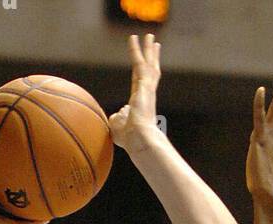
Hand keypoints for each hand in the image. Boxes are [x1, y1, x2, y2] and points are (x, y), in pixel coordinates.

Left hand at [109, 33, 161, 153]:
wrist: (138, 138)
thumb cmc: (128, 138)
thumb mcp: (118, 126)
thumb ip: (118, 117)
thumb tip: (120, 112)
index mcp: (141, 103)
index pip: (142, 83)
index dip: (143, 73)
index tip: (147, 65)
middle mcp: (146, 94)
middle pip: (150, 71)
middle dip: (152, 57)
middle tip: (154, 43)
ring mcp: (147, 89)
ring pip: (148, 64)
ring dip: (148, 49)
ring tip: (149, 36)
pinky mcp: (144, 85)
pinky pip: (139, 63)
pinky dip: (136, 50)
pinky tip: (134, 39)